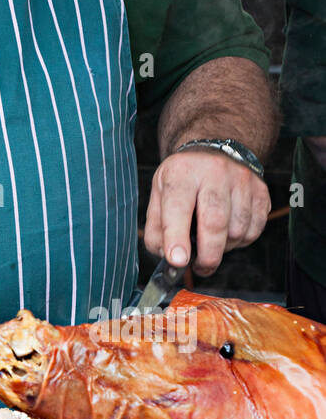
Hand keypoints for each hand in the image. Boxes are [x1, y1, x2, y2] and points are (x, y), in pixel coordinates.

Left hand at [143, 150, 270, 275]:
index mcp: (182, 172)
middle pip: (215, 222)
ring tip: (211, 241)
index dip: (177, 236)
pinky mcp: (261, 191)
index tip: (178, 261)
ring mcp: (241, 180)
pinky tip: (228, 232)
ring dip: (224, 247)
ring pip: (237, 230)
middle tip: (200, 267)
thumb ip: (157, 228)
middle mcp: (214, 172)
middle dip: (208, 254)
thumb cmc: (183, 179)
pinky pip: (254, 230)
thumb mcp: (159, 194)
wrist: (213, 151)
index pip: (178, 207)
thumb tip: (168, 258)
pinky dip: (240, 241)